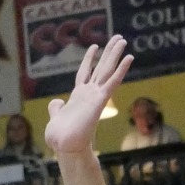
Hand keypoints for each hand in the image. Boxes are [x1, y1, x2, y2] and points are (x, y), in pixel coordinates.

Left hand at [44, 36, 133, 155]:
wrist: (66, 146)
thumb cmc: (60, 137)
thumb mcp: (55, 117)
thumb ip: (56, 108)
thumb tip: (56, 102)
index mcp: (78, 96)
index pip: (85, 72)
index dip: (89, 59)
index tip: (94, 46)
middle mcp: (89, 93)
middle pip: (101, 67)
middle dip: (109, 52)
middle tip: (119, 37)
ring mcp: (95, 95)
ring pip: (107, 70)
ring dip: (115, 55)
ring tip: (123, 40)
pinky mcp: (101, 99)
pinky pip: (113, 81)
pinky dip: (122, 69)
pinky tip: (129, 57)